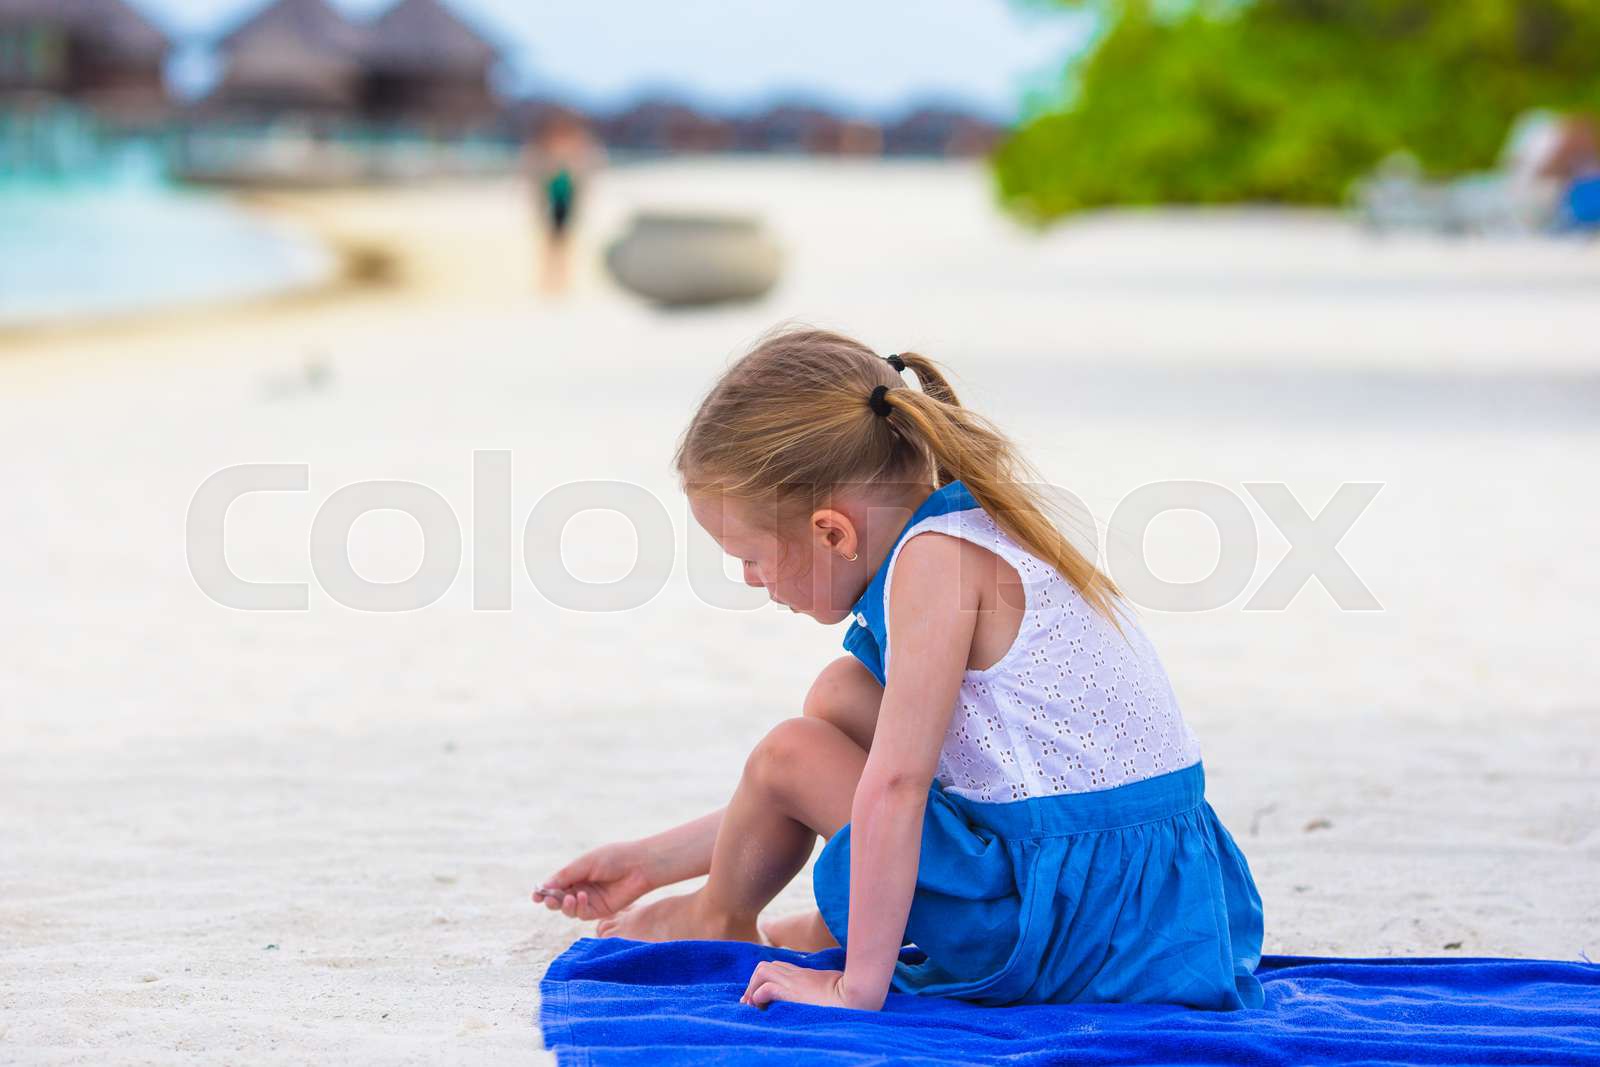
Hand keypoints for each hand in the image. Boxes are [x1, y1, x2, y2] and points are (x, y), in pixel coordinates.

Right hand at [535, 840, 657, 919]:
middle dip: (551, 900)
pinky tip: (582, 896)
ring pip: (568, 909)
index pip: (555, 884)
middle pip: (559, 899)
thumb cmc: (613, 858)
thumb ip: (565, 876)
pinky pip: (582, 914)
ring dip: (564, 905)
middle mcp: (581, 887)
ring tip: (568, 897)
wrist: (639, 866)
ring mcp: (590, 900)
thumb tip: (544, 886)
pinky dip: (578, 907)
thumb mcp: (585, 863)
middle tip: (547, 899)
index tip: (535, 895)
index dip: (544, 891)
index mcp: (576, 873)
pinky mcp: (600, 910)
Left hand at [740, 961, 876, 1010]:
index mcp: (806, 975)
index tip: (760, 998)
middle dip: (753, 983)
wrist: (858, 995)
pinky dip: (759, 997)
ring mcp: (794, 981)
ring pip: (762, 972)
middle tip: (752, 1003)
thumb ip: (826, 988)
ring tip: (754, 1007)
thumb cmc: (853, 993)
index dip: (765, 980)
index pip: (778, 968)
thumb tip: (826, 994)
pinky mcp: (792, 992)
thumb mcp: (837, 986)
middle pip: (765, 967)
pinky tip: (764, 1008)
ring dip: (753, 988)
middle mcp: (797, 975)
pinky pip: (766, 988)